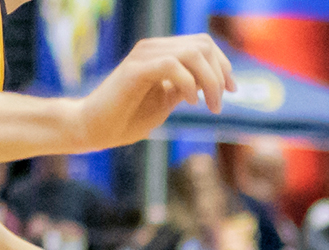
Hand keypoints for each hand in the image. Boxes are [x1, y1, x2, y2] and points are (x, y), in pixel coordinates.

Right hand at [72, 35, 235, 151]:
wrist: (96, 128)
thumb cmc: (129, 117)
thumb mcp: (168, 100)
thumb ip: (188, 87)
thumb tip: (212, 83)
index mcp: (162, 53)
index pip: (203, 43)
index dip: (223, 64)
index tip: (232, 91)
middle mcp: (153, 49)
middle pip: (202, 45)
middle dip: (220, 74)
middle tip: (217, 104)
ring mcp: (143, 57)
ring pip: (191, 52)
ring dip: (209, 81)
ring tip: (209, 106)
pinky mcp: (134, 70)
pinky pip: (171, 65)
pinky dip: (188, 83)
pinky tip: (189, 102)